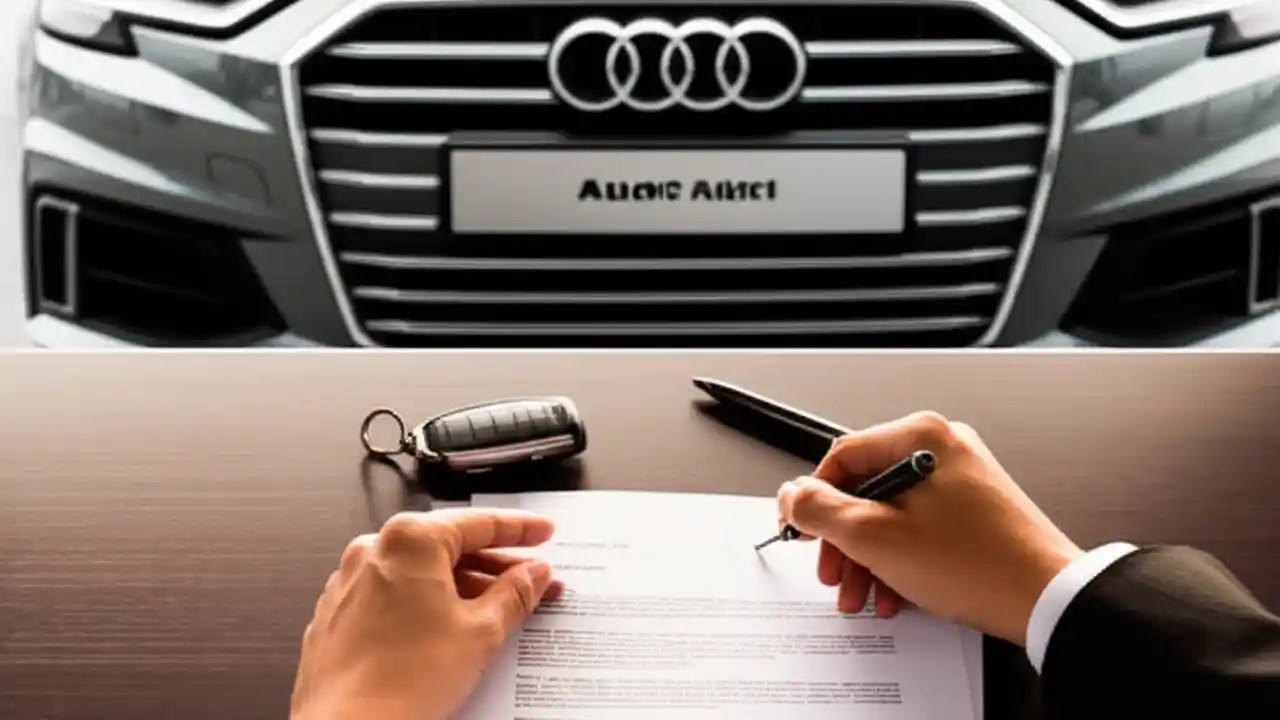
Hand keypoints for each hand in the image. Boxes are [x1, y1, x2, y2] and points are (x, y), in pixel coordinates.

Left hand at [291, 509, 561, 719]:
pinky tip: (451, 629)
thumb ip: (515, 594)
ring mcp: (351, 582)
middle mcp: (374, 551)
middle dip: (495, 566)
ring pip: (421, 574)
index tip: (542, 532)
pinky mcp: (340, 614)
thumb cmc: (402, 681)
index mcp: (410, 540)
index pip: (478, 524)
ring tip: (499, 610)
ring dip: (463, 587)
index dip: (519, 529)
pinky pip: (394, 596)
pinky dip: (427, 604)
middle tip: (530, 580)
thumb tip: (533, 574)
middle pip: (449, 547)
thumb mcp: (481, 632)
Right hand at [776, 411, 1082, 645]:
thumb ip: (820, 510)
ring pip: (889, 513)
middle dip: (843, 541)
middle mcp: (943, 449)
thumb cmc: (978, 563)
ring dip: (867, 558)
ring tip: (863, 593)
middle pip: (864, 489)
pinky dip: (898, 558)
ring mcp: (961, 479)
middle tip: (834, 572)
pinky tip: (893, 591)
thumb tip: (792, 494)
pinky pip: (917, 527)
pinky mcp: (972, 510)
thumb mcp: (875, 537)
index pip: (840, 458)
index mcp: (921, 437)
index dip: (812, 500)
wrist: (1047, 599)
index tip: (801, 531)